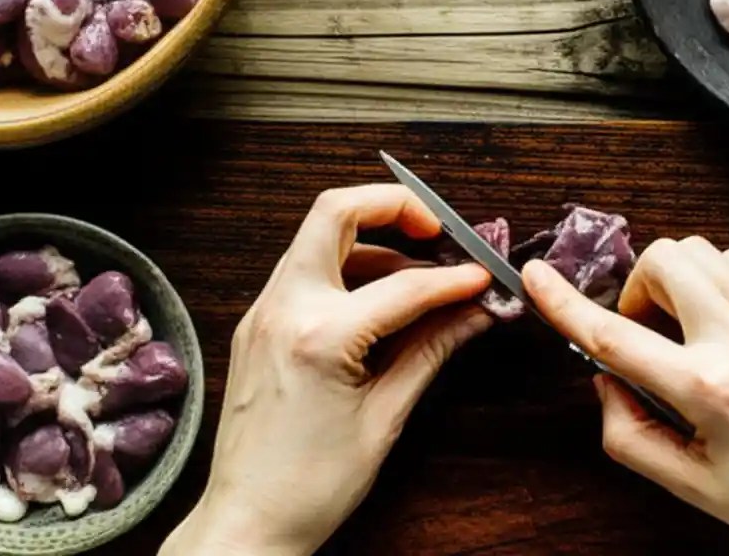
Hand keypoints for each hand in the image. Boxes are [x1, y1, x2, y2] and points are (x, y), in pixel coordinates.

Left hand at [160, 185, 491, 555]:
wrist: (247, 522)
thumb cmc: (308, 486)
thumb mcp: (384, 417)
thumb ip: (430, 351)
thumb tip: (472, 315)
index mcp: (318, 336)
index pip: (403, 285)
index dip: (453, 280)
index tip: (482, 280)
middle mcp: (282, 310)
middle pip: (334, 212)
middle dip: (392, 206)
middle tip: (437, 228)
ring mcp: (262, 314)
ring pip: (318, 239)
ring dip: (371, 242)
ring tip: (419, 277)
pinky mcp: (257, 327)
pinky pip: (304, 274)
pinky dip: (346, 271)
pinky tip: (381, 302)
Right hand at [522, 236, 728, 555]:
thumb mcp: (693, 488)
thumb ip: (630, 434)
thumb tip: (604, 384)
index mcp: (710, 390)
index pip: (615, 334)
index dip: (563, 303)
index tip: (536, 277)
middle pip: (664, 260)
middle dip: (634, 288)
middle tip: (641, 333)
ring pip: (702, 249)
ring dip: (673, 279)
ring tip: (678, 329)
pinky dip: (712, 279)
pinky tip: (713, 323)